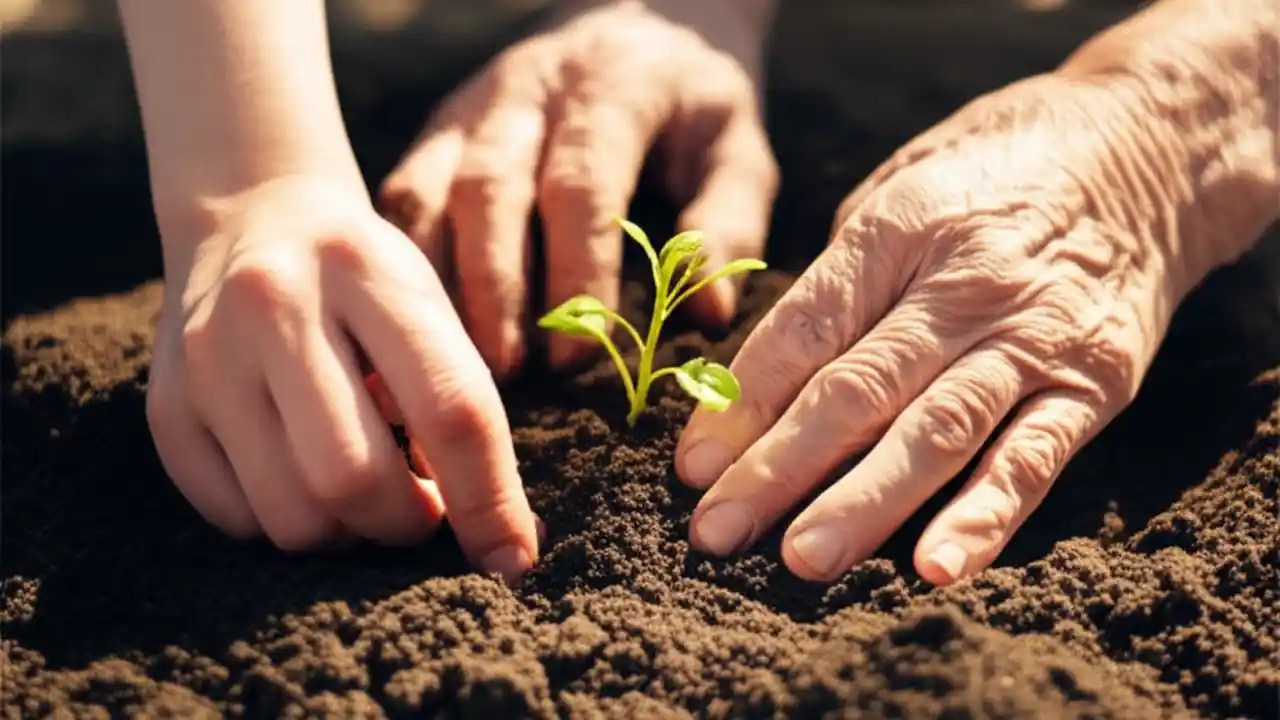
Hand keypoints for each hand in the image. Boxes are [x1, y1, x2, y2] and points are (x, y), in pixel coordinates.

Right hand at [145, 176, 537, 579]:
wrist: (253, 217)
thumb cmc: (367, 282)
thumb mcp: (426, 307)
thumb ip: (462, 407)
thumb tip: (501, 538)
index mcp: (367, 271)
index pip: (448, 407)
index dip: (489, 499)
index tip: (512, 556)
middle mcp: (273, 306)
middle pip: (352, 477)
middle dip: (404, 523)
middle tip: (421, 507)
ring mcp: (207, 358)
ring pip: (292, 516)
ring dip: (347, 533)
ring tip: (364, 491)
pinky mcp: (166, 406)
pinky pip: (237, 521)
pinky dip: (289, 524)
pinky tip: (305, 478)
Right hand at [380, 0, 778, 376]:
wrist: (631, 26)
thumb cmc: (689, 106)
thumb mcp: (736, 149)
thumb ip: (727, 224)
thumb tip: (708, 314)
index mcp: (609, 88)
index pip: (582, 184)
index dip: (576, 272)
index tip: (578, 353)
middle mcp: (526, 90)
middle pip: (488, 188)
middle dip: (493, 288)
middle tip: (506, 370)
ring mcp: (470, 109)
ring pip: (426, 193)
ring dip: (437, 284)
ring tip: (454, 362)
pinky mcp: (437, 132)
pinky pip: (399, 197)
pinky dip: (401, 265)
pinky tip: (417, 327)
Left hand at [676, 67, 1272, 583]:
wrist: (1145, 148)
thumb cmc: (989, 170)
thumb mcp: (898, 188)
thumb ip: (840, 280)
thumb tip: (764, 379)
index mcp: (900, 226)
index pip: (805, 329)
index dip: (741, 402)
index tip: (692, 467)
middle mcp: (964, 283)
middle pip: (856, 388)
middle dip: (777, 467)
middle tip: (715, 531)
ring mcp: (1032, 336)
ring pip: (935, 431)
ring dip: (864, 503)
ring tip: (803, 559)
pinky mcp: (1095, 382)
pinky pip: (1033, 459)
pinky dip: (985, 517)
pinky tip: (934, 567)